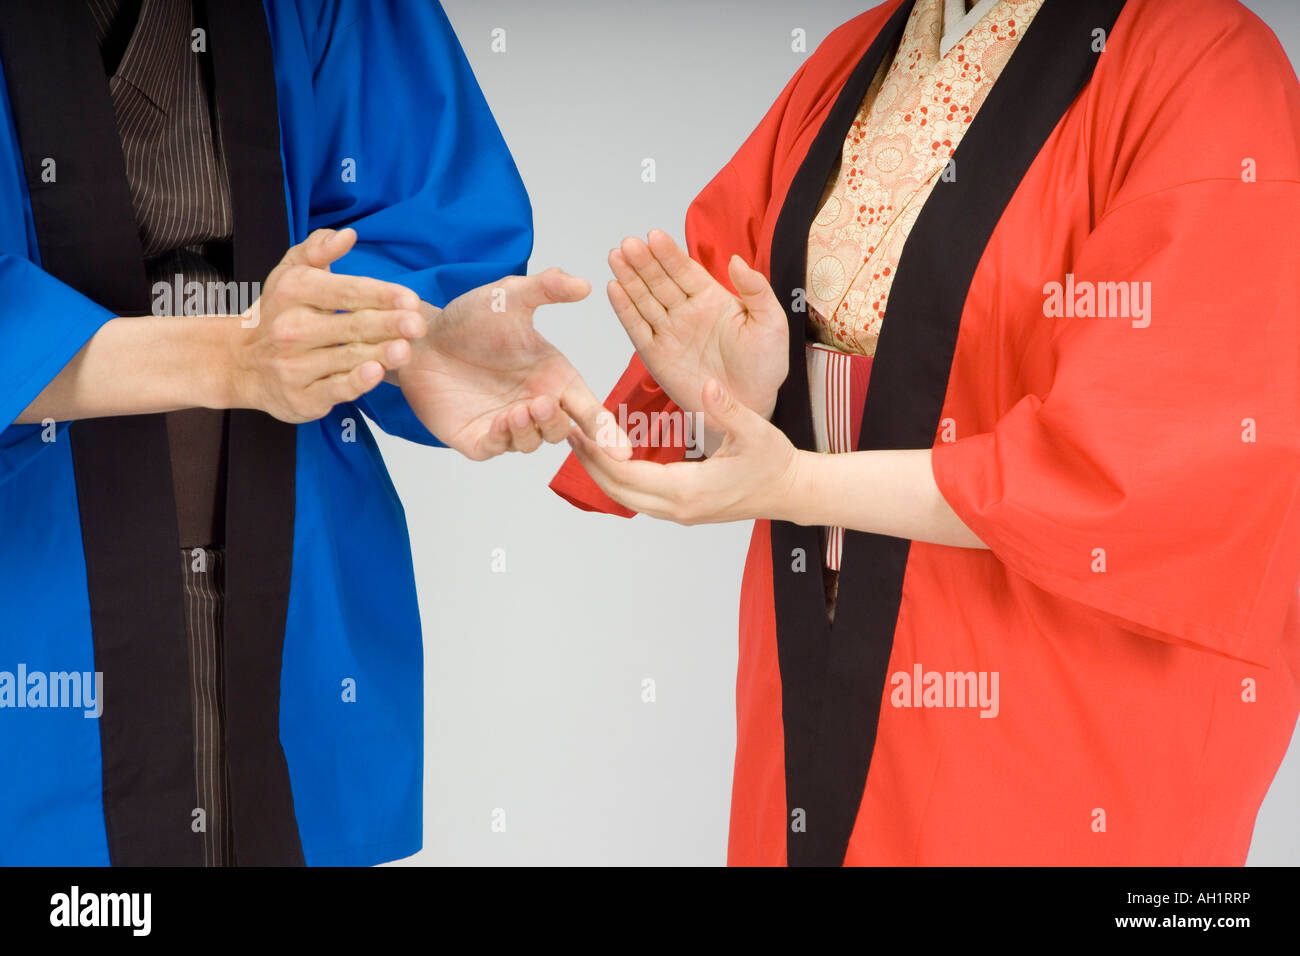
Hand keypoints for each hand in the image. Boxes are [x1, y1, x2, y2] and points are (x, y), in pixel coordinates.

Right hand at [230, 228, 425, 422]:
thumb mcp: (290, 273)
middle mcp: (292, 328)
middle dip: (388, 325)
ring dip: (380, 354)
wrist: (240, 364)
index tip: (409, 298)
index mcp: (294, 291)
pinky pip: (335, 389)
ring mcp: (294, 365)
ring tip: (407, 349)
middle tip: (418, 325)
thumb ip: (318, 249)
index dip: (379, 294)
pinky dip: (356, 382)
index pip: (344, 291)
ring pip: (346, 358)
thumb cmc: (278, 312)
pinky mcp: (301, 397)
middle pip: (350, 325)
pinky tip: (377, 373)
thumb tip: (348, 234)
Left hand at [397, 269, 631, 460]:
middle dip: (556, 423)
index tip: (622, 450)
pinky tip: (500, 420)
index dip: (606, 431)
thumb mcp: (510, 296)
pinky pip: (498, 449)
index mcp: (554, 377)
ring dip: (530, 430)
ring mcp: (506, 425)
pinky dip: (504, 439)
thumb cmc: (470, 318)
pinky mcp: (476, 437)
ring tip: (519, 409)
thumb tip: (584, 285)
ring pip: (532, 443)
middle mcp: (534, 404)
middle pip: (561, 431)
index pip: (589, 410)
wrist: (420, 336)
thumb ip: (547, 288)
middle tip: (541, 403)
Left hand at [566, 378, 800, 524]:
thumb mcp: (754, 431)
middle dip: (591, 464)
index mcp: (689, 490)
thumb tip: (707, 385)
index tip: (581, 430)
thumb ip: (727, 408)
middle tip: (570, 434)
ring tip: (583, 444)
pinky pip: (641, 497)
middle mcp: (679, 508)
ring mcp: (680, 512)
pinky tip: (614, 457)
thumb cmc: (776, 463)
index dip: (600, 454)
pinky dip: (621, 479)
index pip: (629, 475)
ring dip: (603, 473)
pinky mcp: (684, 510)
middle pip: (617, 491)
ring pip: (627, 498)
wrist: (792, 491)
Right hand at [608, 231, 788, 432]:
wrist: (751, 405)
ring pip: (644, 300)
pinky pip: (637, 329)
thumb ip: (756, 290)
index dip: (669, 253)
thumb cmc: (765, 366)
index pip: (685, 270)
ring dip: (629, 279)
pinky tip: (614, 289)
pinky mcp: (656, 355)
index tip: (654, 235)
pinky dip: (625, 310)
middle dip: (643, 262)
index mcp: (712, 298)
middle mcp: (686, 311)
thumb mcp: (771, 323)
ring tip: (616, 257)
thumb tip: (736, 260)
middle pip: (659, 281)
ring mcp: (669, 332)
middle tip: (629, 244)